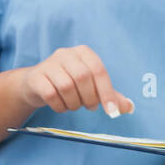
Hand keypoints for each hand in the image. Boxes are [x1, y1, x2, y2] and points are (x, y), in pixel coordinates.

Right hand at [16, 45, 134, 116]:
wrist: (35, 85)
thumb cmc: (68, 84)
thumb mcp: (91, 87)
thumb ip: (110, 96)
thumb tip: (129, 107)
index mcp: (83, 52)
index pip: (99, 70)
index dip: (107, 92)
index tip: (112, 111)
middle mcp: (66, 54)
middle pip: (83, 77)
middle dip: (89, 98)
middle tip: (89, 107)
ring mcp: (49, 63)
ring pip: (66, 86)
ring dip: (73, 103)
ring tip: (73, 105)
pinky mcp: (36, 76)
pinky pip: (51, 94)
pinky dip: (60, 106)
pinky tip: (61, 106)